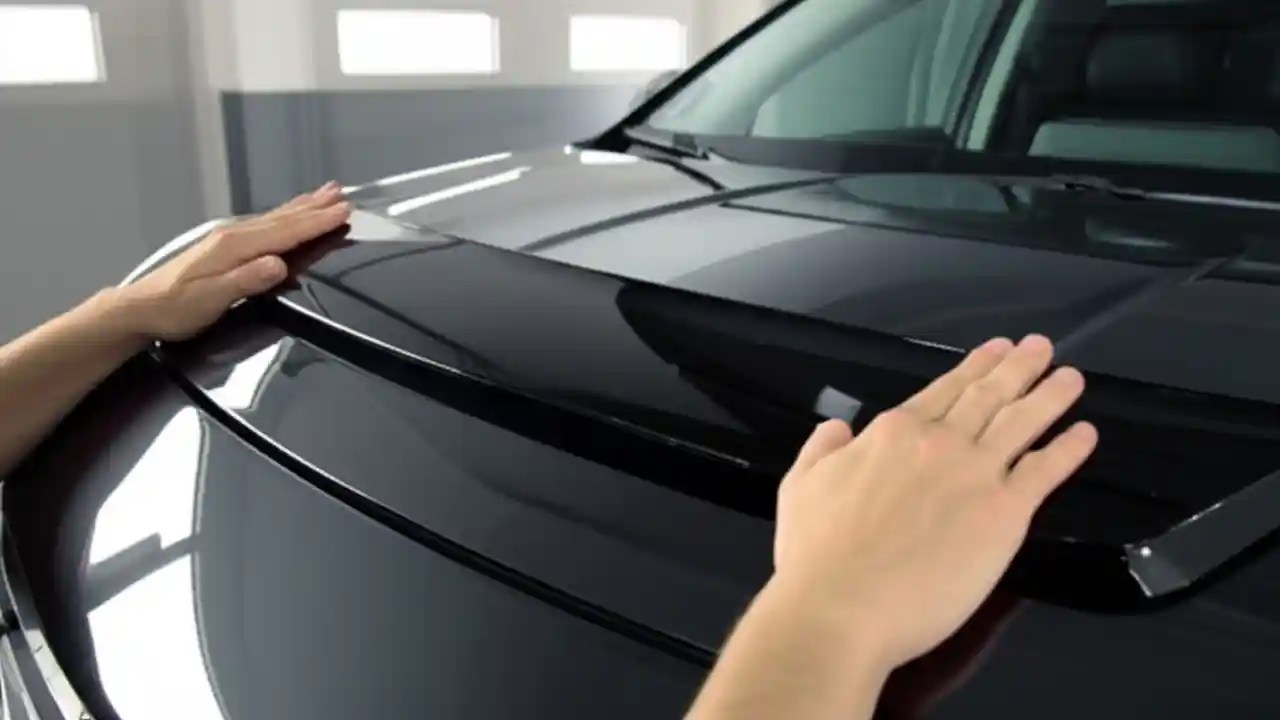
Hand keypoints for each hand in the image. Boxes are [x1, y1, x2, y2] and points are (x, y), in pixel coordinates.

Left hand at [113, 182, 350, 341]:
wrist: (139, 308)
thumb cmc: (175, 308)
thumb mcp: (212, 299)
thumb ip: (247, 280)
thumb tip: (279, 264)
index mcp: (234, 246)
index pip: (285, 232)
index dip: (316, 222)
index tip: (344, 210)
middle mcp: (233, 236)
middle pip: (283, 218)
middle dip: (315, 207)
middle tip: (342, 193)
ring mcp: (228, 239)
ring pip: (274, 218)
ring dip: (302, 207)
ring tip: (325, 194)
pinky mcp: (224, 246)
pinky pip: (265, 225)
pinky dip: (284, 216)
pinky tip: (289, 216)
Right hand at [772, 335, 1096, 671]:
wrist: (843, 606)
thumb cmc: (815, 554)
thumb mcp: (800, 485)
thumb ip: (822, 450)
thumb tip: (837, 428)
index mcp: (891, 433)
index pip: (942, 391)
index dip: (973, 367)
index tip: (997, 349)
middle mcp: (939, 442)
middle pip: (988, 396)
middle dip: (1017, 368)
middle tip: (1041, 347)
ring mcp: (976, 474)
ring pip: (1022, 422)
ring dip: (1050, 395)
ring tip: (1072, 377)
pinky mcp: (1005, 513)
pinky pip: (1045, 471)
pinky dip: (1068, 449)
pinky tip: (1085, 433)